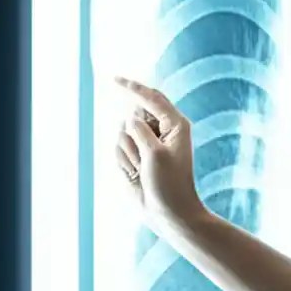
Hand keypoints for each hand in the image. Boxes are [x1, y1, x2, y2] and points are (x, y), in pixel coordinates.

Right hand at [113, 77, 204, 227]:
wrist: (168, 211)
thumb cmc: (169, 183)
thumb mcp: (155, 153)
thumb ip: (140, 129)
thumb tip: (129, 117)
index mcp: (176, 124)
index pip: (152, 98)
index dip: (132, 88)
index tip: (113, 79)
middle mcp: (163, 130)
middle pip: (133, 115)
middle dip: (132, 135)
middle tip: (145, 160)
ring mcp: (148, 142)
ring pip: (122, 133)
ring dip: (128, 153)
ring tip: (143, 170)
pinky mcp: (137, 154)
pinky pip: (117, 148)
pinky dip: (123, 161)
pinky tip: (136, 174)